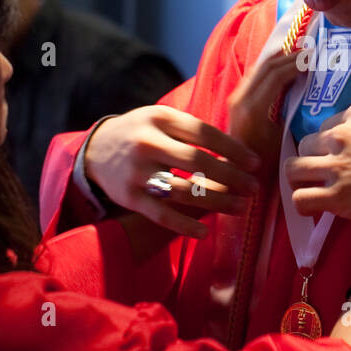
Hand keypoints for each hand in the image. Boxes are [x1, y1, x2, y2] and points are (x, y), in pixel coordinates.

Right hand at [85, 105, 260, 238]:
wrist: (95, 150)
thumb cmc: (141, 132)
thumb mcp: (161, 118)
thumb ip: (192, 129)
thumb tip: (238, 148)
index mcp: (160, 118)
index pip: (204, 134)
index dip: (233, 149)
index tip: (255, 163)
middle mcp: (147, 143)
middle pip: (197, 161)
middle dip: (231, 176)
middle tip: (254, 188)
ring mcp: (137, 171)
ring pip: (183, 190)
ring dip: (217, 202)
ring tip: (240, 208)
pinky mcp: (129, 197)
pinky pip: (161, 215)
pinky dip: (184, 225)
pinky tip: (205, 231)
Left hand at [226, 49, 302, 173]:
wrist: (237, 175)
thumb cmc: (265, 164)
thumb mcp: (284, 140)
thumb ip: (293, 115)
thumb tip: (311, 94)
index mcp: (254, 108)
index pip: (277, 75)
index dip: (296, 64)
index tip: (314, 58)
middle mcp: (241, 99)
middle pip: (267, 66)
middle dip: (290, 56)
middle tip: (310, 50)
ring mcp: (236, 98)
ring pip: (260, 68)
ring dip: (280, 59)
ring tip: (300, 54)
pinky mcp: (236, 100)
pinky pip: (256, 76)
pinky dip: (272, 68)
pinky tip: (285, 66)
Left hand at [284, 99, 350, 223]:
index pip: (328, 127)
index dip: (330, 145)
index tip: (337, 157)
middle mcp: (342, 136)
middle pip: (307, 144)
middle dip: (313, 159)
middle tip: (322, 174)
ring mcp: (338, 166)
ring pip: (294, 168)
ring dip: (298, 179)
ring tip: (306, 189)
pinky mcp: (338, 196)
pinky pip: (301, 199)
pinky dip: (302, 205)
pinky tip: (312, 209)